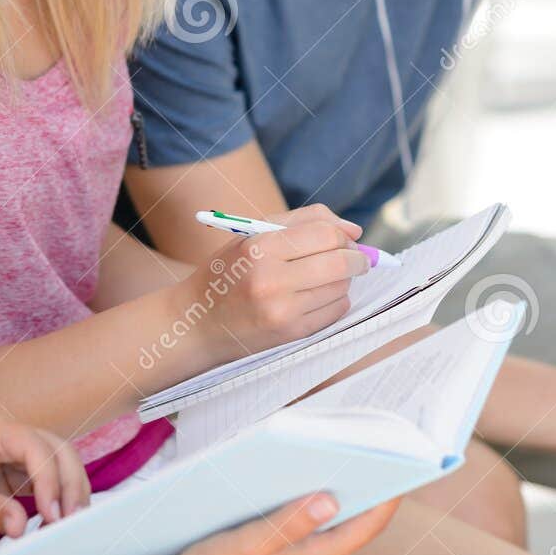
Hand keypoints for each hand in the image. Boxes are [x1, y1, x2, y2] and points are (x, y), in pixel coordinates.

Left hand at [0, 407, 90, 538]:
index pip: (36, 448)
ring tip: (70, 523)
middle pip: (57, 450)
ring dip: (68, 491)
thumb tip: (21, 526)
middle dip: (70, 483)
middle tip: (73, 520)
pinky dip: (55, 498)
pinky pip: (44, 481)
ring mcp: (11, 453)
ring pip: (56, 464)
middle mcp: (7, 434)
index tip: (52, 514)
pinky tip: (57, 520)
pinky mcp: (11, 473)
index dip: (50, 480)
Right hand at [148, 492, 400, 554]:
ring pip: (326, 535)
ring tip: (329, 469)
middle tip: (364, 457)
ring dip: (331, 505)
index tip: (402, 468)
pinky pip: (306, 542)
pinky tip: (291, 498)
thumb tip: (332, 500)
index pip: (365, 527)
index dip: (387, 497)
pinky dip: (307, 518)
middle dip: (359, 493)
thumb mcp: (248, 543)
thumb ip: (290, 522)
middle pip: (350, 528)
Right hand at [177, 204, 369, 363]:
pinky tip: (317, 297)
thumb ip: (303, 221)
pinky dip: (335, 301)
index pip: (325, 235)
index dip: (345, 236)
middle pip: (340, 262)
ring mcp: (282, 310)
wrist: (197, 323)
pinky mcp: (290, 333)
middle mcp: (270, 280)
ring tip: (325, 278)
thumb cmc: (228, 273)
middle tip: (356, 258)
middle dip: (357, 258)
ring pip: (341, 288)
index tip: (349, 239)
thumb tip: (354, 230)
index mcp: (259, 248)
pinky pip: (335, 312)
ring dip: (344, 280)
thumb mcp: (252, 235)